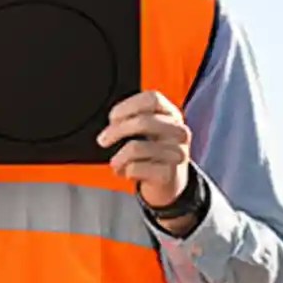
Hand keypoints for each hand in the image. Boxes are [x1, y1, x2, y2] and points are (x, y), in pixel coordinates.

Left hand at [96, 91, 190, 206]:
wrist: (169, 183)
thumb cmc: (152, 151)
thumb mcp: (148, 130)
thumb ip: (133, 119)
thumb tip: (112, 124)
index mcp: (172, 115)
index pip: (152, 99)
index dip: (128, 106)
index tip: (112, 118)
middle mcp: (179, 132)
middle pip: (143, 122)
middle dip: (116, 131)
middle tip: (103, 140)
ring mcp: (177, 154)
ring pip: (136, 148)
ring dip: (117, 157)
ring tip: (116, 163)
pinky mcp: (169, 174)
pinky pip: (135, 168)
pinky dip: (124, 171)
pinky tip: (128, 173)